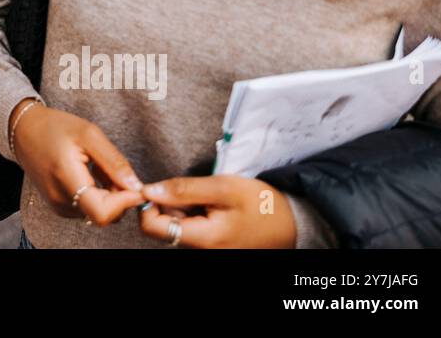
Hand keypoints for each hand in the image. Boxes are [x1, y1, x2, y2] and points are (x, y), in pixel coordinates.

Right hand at [11, 102, 144, 225]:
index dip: (124, 203)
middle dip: (119, 197)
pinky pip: (88, 208)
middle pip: (104, 215)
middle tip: (116, 170)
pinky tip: (91, 174)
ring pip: (98, 212)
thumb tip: (136, 186)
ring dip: (109, 195)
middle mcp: (60, 199)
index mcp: (66, 179)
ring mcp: (58, 205)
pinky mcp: (59, 206)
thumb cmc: (55, 127)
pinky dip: (98, 195)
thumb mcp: (89, 134)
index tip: (135, 186)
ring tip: (99, 168)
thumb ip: (114, 162)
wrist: (23, 131)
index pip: (102, 213)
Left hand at [138, 175, 296, 247]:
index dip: (148, 204)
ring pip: (176, 227)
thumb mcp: (223, 188)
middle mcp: (201, 253)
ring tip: (207, 200)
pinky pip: (190, 230)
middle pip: (163, 227)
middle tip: (193, 192)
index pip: (152, 227)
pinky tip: (210, 208)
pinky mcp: (210, 247)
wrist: (292, 224)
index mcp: (204, 240)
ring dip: (182, 209)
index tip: (159, 187)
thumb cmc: (261, 205)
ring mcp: (206, 252)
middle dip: (169, 205)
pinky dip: (193, 215)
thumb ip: (183, 189)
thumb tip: (149, 190)